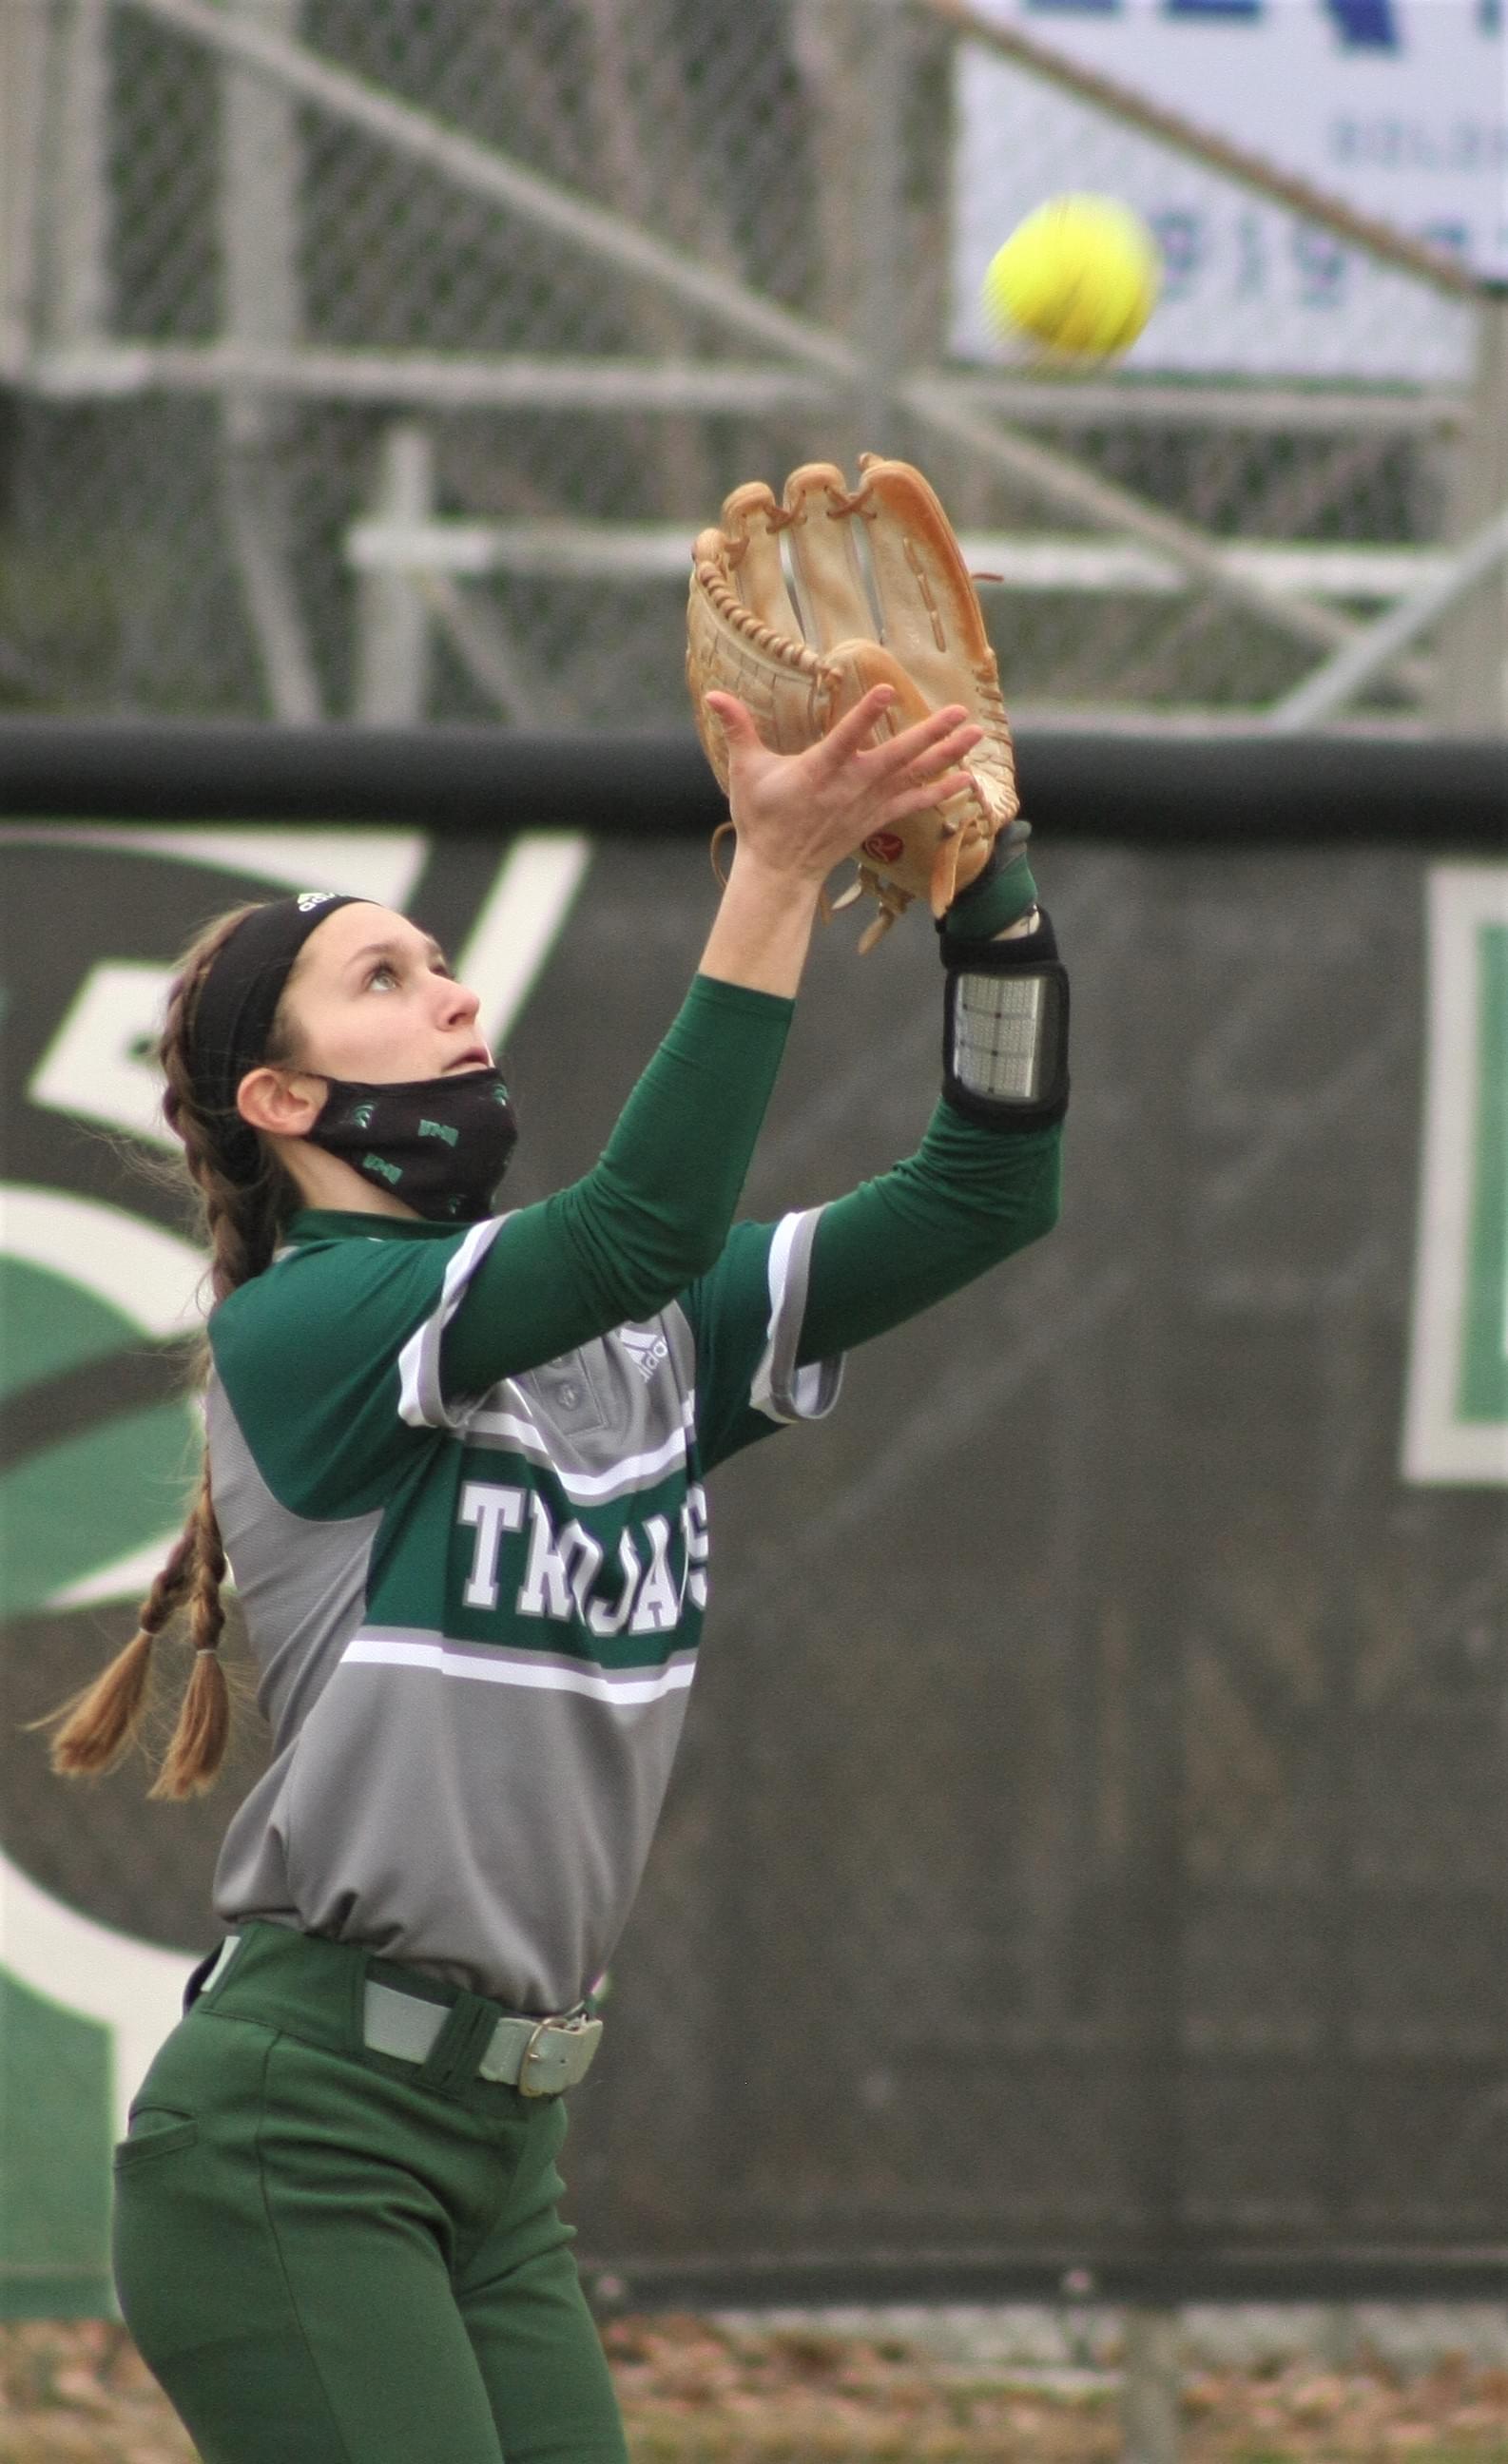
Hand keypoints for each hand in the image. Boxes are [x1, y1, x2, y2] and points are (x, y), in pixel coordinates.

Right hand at [704, 686, 983, 891]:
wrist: (780, 870)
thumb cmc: (761, 818)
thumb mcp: (744, 772)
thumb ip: (736, 729)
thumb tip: (714, 695)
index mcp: (816, 772)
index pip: (844, 740)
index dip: (865, 717)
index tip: (887, 693)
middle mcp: (849, 788)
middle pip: (895, 757)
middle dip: (929, 734)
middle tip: (959, 711)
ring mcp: (867, 805)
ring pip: (912, 776)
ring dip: (945, 755)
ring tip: (974, 734)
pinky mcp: (877, 819)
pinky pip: (914, 803)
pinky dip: (942, 792)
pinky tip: (967, 778)